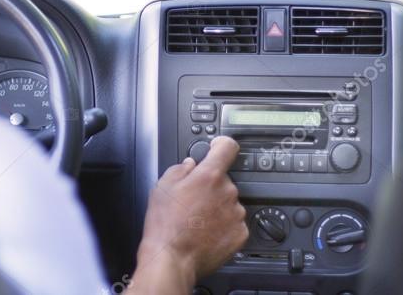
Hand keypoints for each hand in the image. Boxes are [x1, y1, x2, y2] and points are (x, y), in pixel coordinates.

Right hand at [130, 136, 247, 292]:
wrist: (172, 258)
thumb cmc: (165, 224)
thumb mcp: (162, 186)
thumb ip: (180, 168)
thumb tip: (190, 165)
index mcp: (209, 175)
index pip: (227, 147)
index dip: (221, 145)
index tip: (217, 148)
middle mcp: (227, 192)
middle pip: (224, 179)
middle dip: (211, 186)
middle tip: (193, 200)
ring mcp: (236, 213)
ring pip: (229, 202)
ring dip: (218, 206)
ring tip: (197, 219)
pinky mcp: (240, 234)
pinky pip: (234, 222)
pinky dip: (223, 225)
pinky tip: (206, 231)